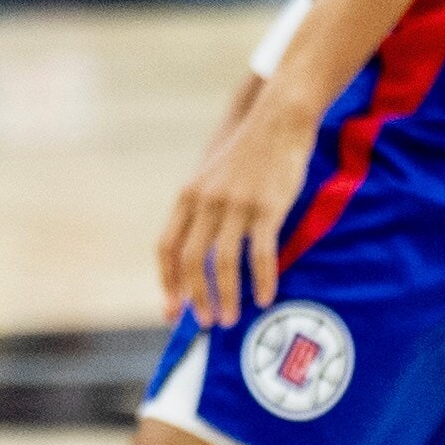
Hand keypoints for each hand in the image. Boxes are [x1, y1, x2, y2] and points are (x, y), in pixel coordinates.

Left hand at [157, 79, 319, 328]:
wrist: (277, 121)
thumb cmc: (248, 157)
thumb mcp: (213, 180)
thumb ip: (203, 213)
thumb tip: (201, 258)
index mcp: (188, 197)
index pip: (167, 247)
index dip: (167, 281)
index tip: (172, 311)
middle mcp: (206, 202)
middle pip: (191, 260)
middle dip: (195, 297)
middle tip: (206, 323)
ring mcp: (236, 205)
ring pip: (224, 262)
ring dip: (226, 296)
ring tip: (231, 320)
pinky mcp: (266, 207)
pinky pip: (261, 253)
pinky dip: (261, 280)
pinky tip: (265, 298)